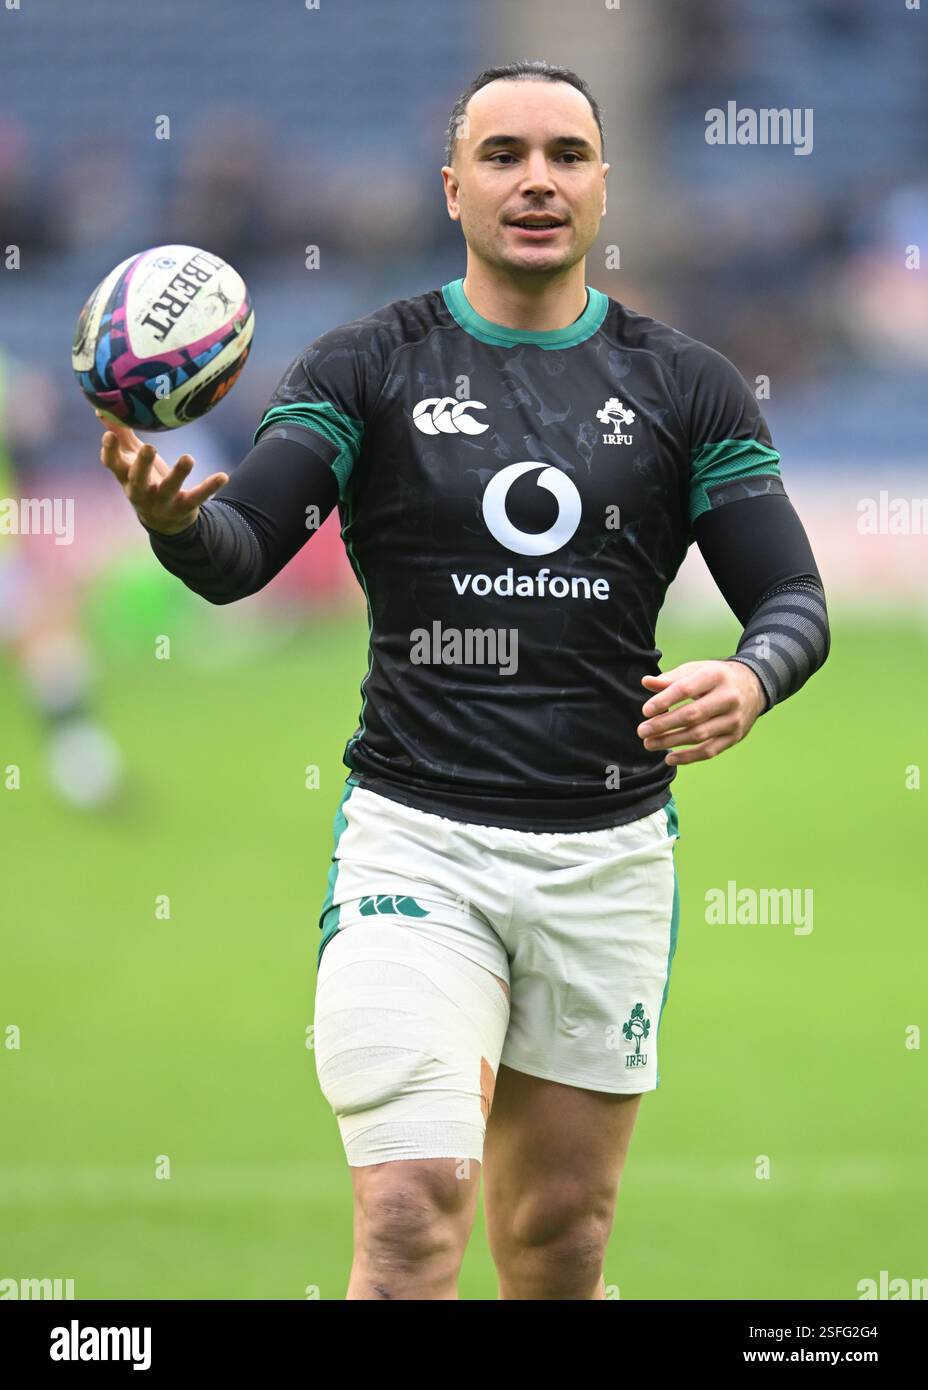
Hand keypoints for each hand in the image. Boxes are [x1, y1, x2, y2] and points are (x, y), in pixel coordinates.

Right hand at [97, 411, 228, 534]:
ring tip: (188, 458)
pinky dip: (209, 487)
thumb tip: (102, 409)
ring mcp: (163, 502)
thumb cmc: (145, 480)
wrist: (164, 521)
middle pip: (138, 479)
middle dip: (142, 464)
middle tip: (149, 447)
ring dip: (178, 474)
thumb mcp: (131, 461)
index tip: (109, 436)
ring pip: (169, 488)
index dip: (110, 452)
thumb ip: (121, 436)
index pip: (113, 465)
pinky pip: (197, 497)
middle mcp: (142, 492)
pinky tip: (223, 476)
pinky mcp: (184, 507)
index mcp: (127, 477)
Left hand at [637, 659, 766, 765]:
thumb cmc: (716, 678)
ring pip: (699, 735)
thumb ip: (671, 678)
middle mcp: (728, 698)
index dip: (664, 700)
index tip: (646, 711)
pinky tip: (669, 758)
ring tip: (649, 743)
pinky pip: (709, 751)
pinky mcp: (735, 736)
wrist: (753, 686)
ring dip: (671, 742)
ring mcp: (733, 719)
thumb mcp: (696, 670)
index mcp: (715, 676)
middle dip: (664, 725)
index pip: (686, 689)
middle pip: (692, 715)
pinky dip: (688, 757)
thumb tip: (646, 682)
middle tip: (642, 731)